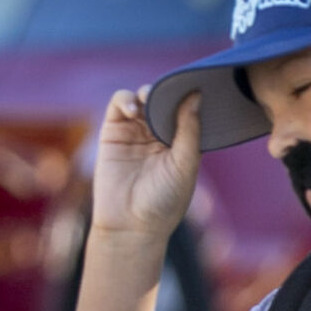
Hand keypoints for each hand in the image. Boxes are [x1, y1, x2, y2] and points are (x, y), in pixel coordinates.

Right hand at [90, 86, 200, 241]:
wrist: (130, 226)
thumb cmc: (164, 200)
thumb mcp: (185, 164)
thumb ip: (190, 130)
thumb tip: (196, 95)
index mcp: (182, 139)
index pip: (187, 107)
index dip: (190, 95)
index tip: (198, 84)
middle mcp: (159, 133)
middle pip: (164, 98)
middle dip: (169, 90)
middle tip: (172, 90)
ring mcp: (135, 131)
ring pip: (142, 97)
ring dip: (148, 92)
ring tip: (150, 100)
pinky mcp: (112, 133)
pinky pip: (119, 105)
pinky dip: (126, 99)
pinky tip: (135, 109)